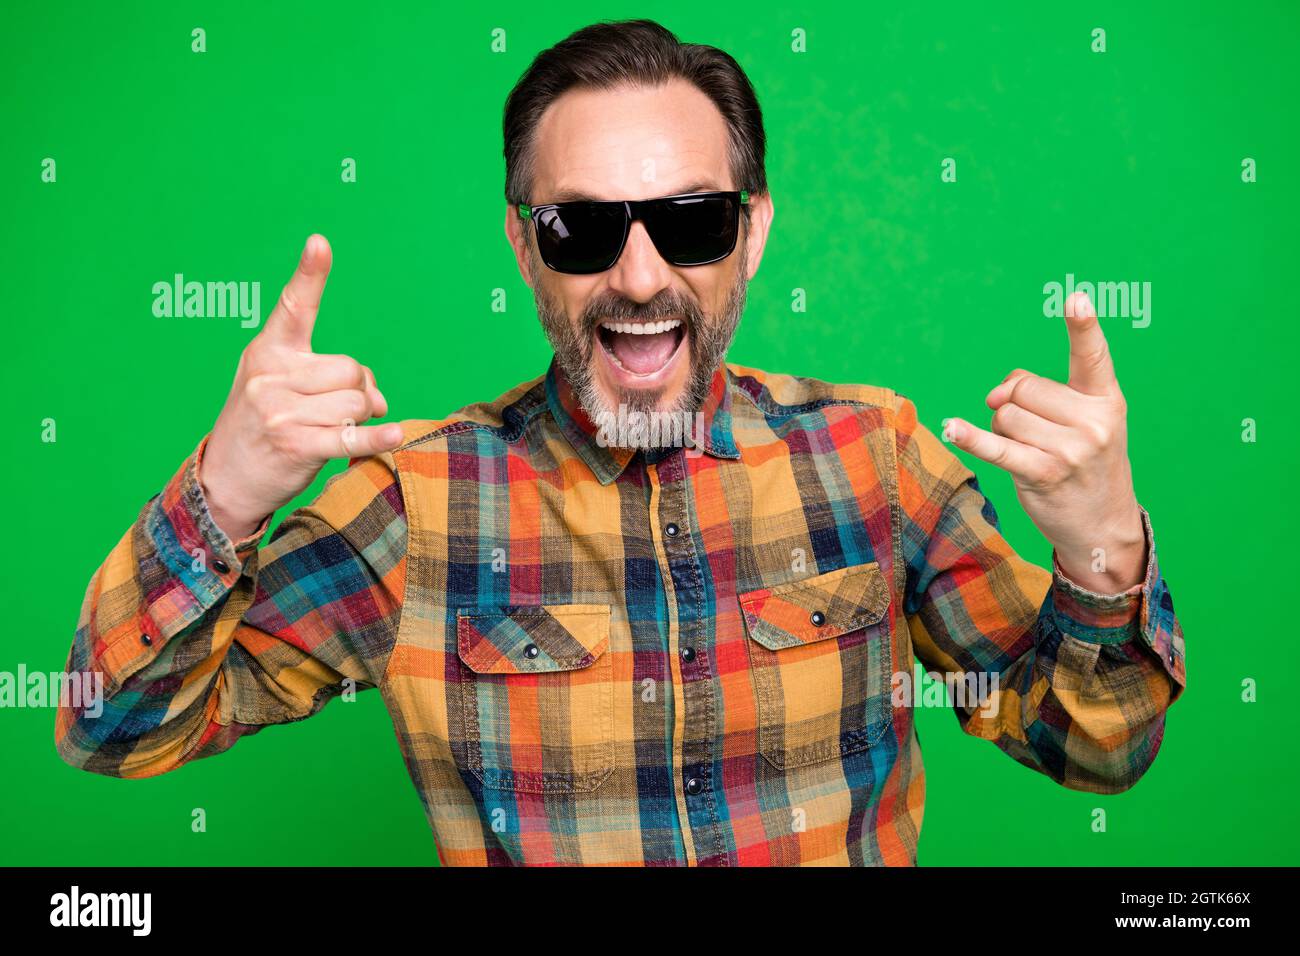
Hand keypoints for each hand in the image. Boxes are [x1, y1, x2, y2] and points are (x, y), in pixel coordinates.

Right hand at [199, 235, 403, 539]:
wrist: (226, 479)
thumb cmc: (261, 425)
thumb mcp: (276, 385)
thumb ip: (325, 376)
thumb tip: (378, 396)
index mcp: (266, 352)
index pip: (293, 307)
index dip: (310, 274)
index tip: (321, 243)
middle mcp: (271, 376)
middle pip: (351, 368)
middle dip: (360, 388)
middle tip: (346, 408)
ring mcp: (283, 412)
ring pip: (358, 400)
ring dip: (362, 417)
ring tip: (336, 429)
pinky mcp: (299, 445)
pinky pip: (353, 435)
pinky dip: (377, 437)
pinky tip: (394, 435)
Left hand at [942, 291, 1145, 592]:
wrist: (1104, 524)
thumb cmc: (1085, 462)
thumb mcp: (1081, 421)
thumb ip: (1042, 393)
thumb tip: (996, 394)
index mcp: (1106, 400)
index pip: (1093, 356)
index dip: (1083, 326)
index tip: (1076, 297)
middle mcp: (1093, 421)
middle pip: (1022, 388)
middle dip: (1013, 405)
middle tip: (1035, 434)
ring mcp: (1070, 449)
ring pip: (1004, 415)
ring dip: (1001, 431)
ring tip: (1029, 452)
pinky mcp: (1042, 473)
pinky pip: (995, 447)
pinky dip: (969, 438)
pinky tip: (952, 428)